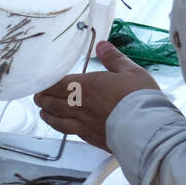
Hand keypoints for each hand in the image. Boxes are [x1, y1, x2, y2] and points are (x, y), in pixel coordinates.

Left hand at [33, 42, 159, 150]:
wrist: (147, 129)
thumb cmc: (140, 98)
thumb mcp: (130, 71)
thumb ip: (113, 58)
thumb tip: (101, 44)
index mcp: (85, 87)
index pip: (56, 84)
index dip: (46, 83)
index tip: (41, 82)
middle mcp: (79, 106)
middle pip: (52, 103)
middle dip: (42, 99)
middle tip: (38, 97)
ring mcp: (84, 124)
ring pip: (57, 121)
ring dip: (48, 116)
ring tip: (44, 112)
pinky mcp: (92, 139)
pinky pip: (71, 132)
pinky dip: (63, 128)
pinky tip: (65, 127)